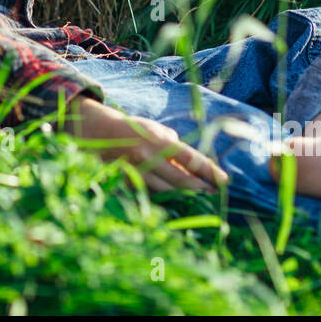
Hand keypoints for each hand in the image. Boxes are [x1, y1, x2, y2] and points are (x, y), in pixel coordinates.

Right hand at [62, 96, 228, 192]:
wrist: (96, 132)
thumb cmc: (132, 128)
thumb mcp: (155, 129)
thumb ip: (173, 146)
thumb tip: (190, 166)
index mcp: (158, 141)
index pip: (191, 159)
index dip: (210, 171)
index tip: (224, 180)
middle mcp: (148, 159)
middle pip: (182, 181)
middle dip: (200, 187)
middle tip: (213, 191)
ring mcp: (136, 173)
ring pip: (166, 190)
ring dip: (182, 192)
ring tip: (195, 191)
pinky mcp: (126, 184)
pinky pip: (150, 193)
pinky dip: (162, 193)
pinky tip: (170, 192)